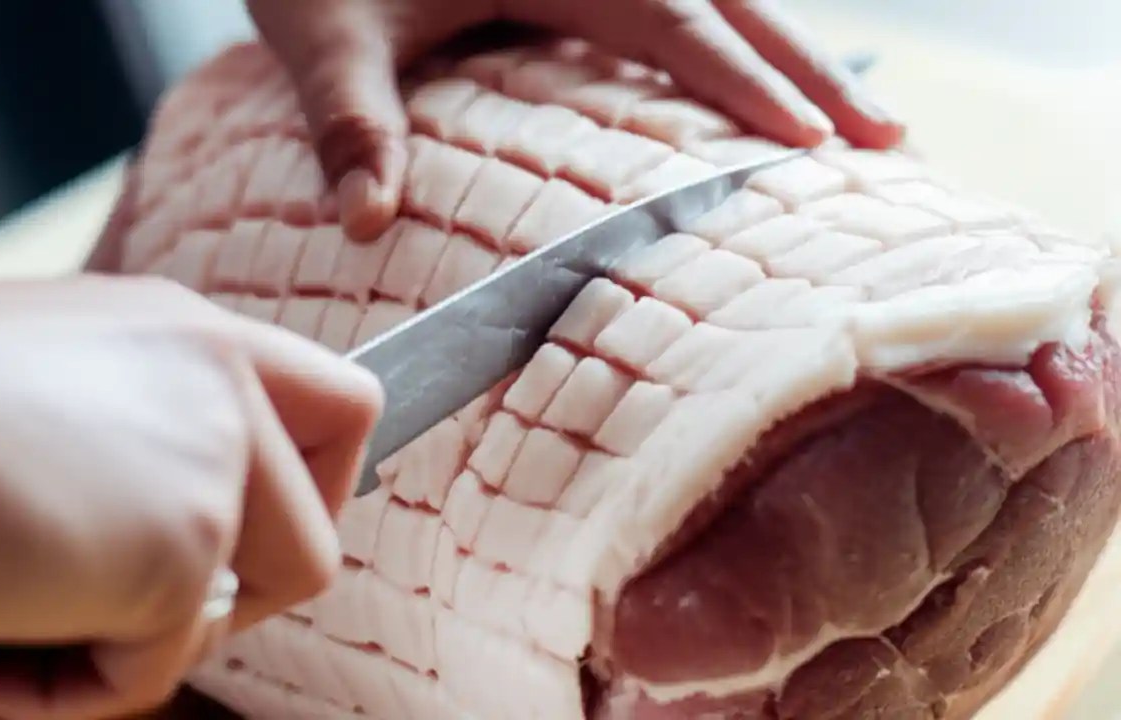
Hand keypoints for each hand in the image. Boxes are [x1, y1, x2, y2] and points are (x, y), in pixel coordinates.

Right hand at [0, 276, 381, 718]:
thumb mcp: (52, 383)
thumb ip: (147, 426)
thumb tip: (183, 513)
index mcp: (190, 333)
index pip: (343, 400)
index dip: (324, 481)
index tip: (267, 530)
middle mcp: (221, 385)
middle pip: (320, 526)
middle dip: (245, 592)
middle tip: (143, 607)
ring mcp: (212, 467)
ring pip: (254, 605)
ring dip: (153, 642)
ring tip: (40, 626)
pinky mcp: (183, 554)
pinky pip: (157, 671)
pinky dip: (73, 692)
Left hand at [246, 0, 904, 240]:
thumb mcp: (323, 28)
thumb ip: (350, 122)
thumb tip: (364, 224)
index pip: (669, 20)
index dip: (741, 82)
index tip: (811, 141)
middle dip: (808, 69)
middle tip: (888, 139)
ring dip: (789, 55)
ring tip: (856, 122)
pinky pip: (680, 4)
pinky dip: (734, 44)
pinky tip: (763, 84)